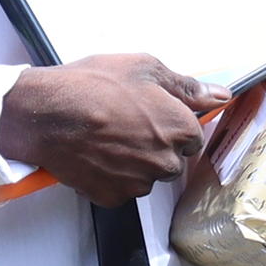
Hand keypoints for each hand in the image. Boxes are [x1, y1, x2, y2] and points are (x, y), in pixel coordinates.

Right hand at [0, 53, 209, 204]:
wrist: (46, 114)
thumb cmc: (92, 85)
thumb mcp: (144, 68)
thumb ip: (187, 87)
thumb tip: (219, 95)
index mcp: (180, 129)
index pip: (193, 136)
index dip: (172, 124)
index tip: (152, 115)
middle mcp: (165, 161)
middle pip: (171, 159)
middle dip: (154, 145)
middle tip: (125, 124)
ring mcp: (139, 182)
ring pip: (147, 176)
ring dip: (134, 162)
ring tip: (107, 138)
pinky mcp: (113, 196)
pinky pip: (121, 189)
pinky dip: (111, 176)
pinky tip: (96, 154)